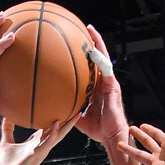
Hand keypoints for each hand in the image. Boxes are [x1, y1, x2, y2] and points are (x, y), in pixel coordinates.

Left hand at [0, 114, 78, 164]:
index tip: (64, 109)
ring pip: (57, 136)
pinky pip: (47, 144)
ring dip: (66, 127)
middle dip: (69, 123)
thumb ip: (7, 129)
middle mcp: (41, 146)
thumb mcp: (7, 142)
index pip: (50, 129)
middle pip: (58, 132)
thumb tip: (6, 115)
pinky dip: (52, 135)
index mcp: (36, 142)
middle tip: (78, 111)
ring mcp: (40, 150)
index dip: (58, 120)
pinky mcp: (36, 155)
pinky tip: (56, 126)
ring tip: (75, 116)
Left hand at [75, 24, 126, 149]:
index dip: (84, 55)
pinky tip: (94, 48)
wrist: (110, 135)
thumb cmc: (97, 129)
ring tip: (90, 30)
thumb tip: (52, 109)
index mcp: (96, 88)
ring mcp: (109, 82)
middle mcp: (103, 82)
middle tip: (84, 29)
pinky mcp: (113, 86)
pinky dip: (100, 58)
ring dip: (98, 43)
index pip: (90, 67)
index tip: (75, 43)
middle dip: (92, 42)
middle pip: (98, 57)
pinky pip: (106, 69)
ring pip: (103, 58)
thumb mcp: (77, 118)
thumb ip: (68, 110)